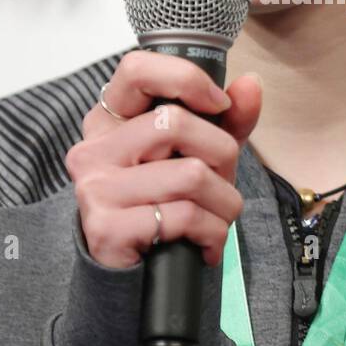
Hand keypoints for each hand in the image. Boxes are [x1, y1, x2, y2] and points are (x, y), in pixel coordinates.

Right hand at [64, 50, 262, 269]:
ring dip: (224, 203)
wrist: (134, 276)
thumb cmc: (165, 205)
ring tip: (218, 219)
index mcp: (110, 121)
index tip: (219, 104)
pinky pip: (184, 216)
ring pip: (191, 174)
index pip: (136, 70)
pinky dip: (212, 233)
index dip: (186, 79)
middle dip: (222, 156)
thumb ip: (226, 120)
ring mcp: (96, 189)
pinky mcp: (107, 227)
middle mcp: (94, 149)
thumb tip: (251, 84)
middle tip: (222, 183)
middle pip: (177, 123)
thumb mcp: (200, 155)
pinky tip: (205, 244)